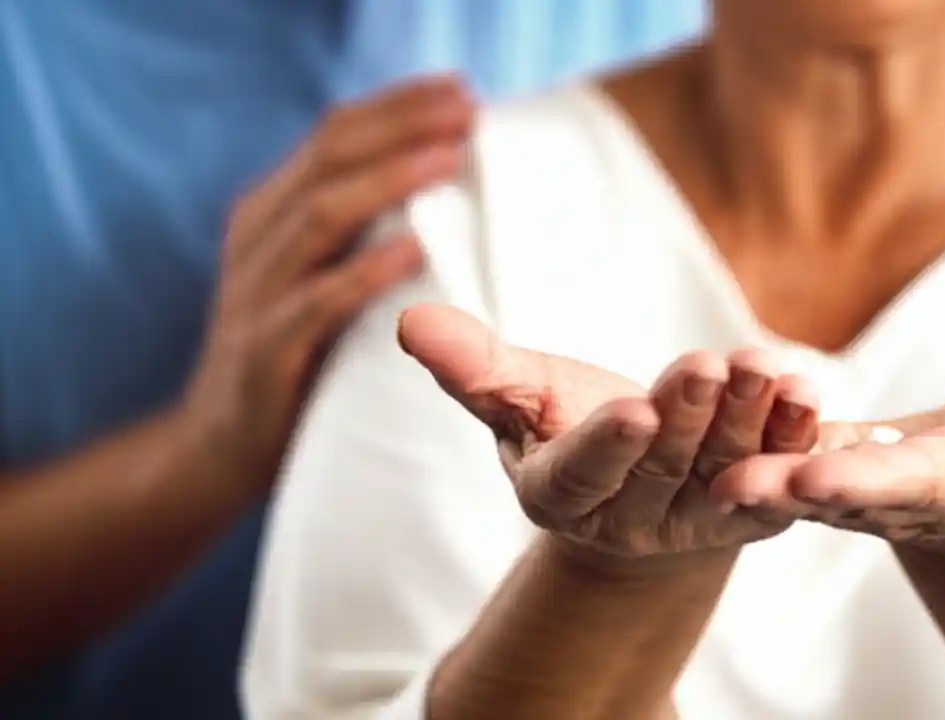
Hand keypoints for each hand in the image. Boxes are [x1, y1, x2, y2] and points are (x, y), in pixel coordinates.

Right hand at [181, 75, 473, 497]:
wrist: (220, 445)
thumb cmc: (297, 354)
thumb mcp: (321, 276)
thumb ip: (362, 232)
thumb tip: (449, 185)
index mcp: (274, 211)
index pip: (336, 134)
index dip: (398, 106)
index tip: (463, 90)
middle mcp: (259, 239)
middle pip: (330, 157)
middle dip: (402, 127)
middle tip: (468, 111)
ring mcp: (256, 292)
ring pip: (320, 216)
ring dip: (390, 182)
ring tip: (449, 161)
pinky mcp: (265, 351)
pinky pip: (316, 301)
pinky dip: (366, 271)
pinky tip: (414, 249)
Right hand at [397, 305, 819, 560]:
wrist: (642, 469)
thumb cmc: (568, 423)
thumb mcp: (521, 394)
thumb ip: (474, 366)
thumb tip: (408, 319)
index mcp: (561, 495)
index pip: (579, 477)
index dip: (605, 448)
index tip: (631, 410)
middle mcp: (629, 518)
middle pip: (659, 469)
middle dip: (686, 419)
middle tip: (706, 368)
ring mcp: (694, 520)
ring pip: (723, 470)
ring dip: (748, 422)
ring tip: (764, 368)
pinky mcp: (750, 512)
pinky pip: (777, 478)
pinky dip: (793, 437)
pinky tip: (806, 393)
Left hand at [711, 373, 944, 557]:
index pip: (907, 485)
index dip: (864, 481)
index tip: (817, 477)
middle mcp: (892, 491)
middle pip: (832, 489)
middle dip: (785, 486)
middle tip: (732, 483)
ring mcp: (849, 480)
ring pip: (790, 470)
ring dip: (741, 460)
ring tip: (690, 446)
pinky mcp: (820, 456)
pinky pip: (776, 443)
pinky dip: (737, 431)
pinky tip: (689, 407)